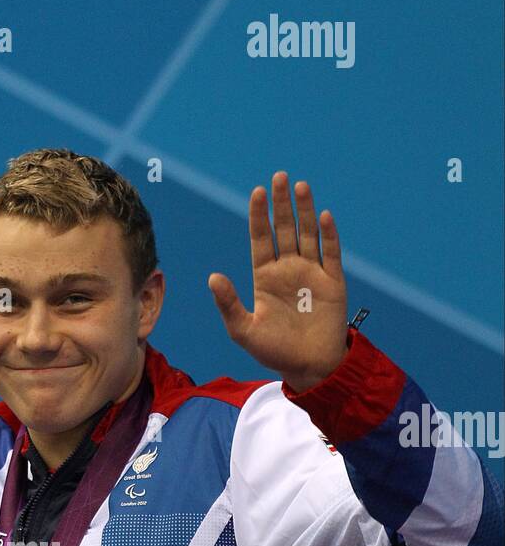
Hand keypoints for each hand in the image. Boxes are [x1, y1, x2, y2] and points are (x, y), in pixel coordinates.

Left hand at [208, 171, 348, 391]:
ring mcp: (312, 273)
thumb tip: (213, 277)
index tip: (256, 193)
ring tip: (300, 186)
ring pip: (307, 234)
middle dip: (281, 204)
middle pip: (284, 229)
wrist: (309, 368)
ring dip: (305, 211)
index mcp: (266, 277)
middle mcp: (288, 269)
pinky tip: (324, 217)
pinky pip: (331, 254)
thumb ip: (229, 304)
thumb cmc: (274, 351)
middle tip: (279, 177)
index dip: (259, 216)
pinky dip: (329, 236)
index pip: (261, 239)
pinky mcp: (333, 282)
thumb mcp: (244, 330)